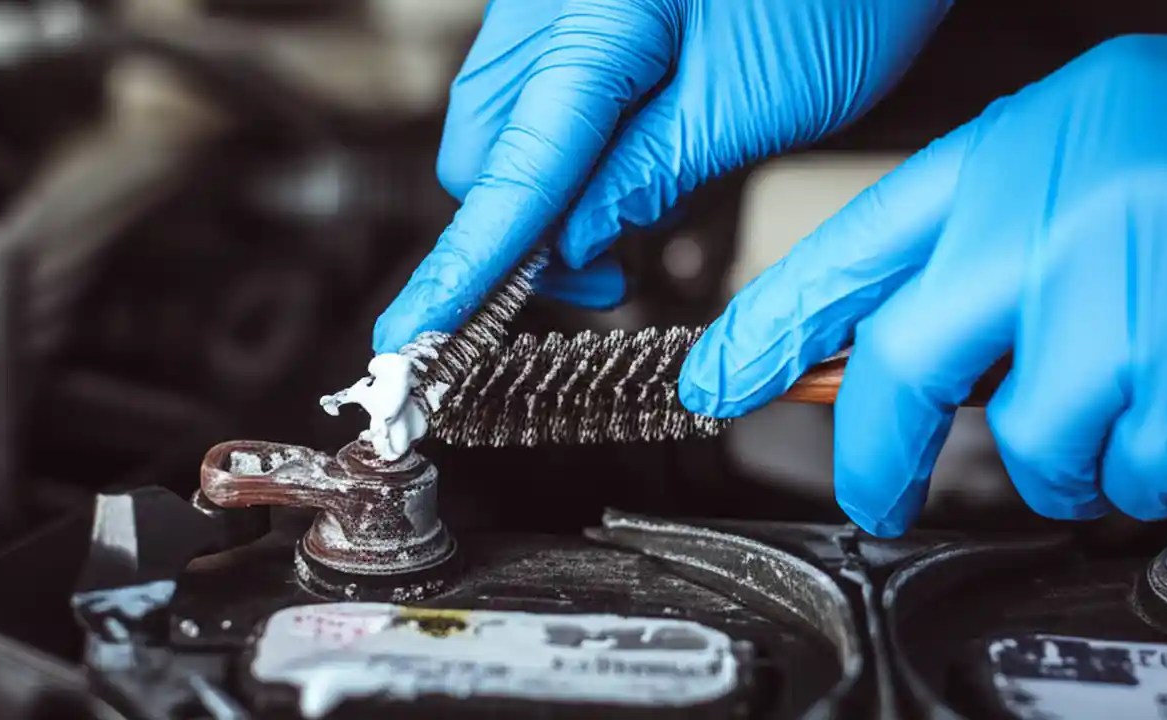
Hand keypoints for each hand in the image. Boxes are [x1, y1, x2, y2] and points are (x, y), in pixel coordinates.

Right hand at [373, 0, 952, 352]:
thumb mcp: (749, 106)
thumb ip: (646, 178)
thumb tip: (573, 240)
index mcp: (592, 21)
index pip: (510, 173)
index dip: (464, 267)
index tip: (417, 335)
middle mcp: (544, 3)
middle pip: (481, 152)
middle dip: (525, 234)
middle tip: (610, 278)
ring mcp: (549, 0)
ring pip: (503, 125)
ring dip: (546, 195)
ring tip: (628, 218)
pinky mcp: (573, 7)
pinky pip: (535, 93)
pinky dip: (565, 149)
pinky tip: (622, 162)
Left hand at [680, 35, 1166, 534]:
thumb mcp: (1067, 150)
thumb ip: (973, 233)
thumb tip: (883, 330)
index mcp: (1007, 155)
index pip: (845, 251)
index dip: (766, 329)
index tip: (717, 381)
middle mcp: (1049, 223)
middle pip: (900, 368)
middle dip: (876, 451)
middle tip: (879, 491)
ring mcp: (1123, 305)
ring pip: (1029, 443)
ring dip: (1063, 448)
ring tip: (1124, 387)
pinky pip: (1127, 473)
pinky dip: (1145, 463)